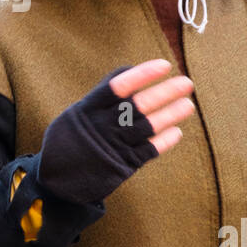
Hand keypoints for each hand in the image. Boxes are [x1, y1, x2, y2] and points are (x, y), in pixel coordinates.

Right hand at [37, 58, 195, 204]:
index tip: (164, 65)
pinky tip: (176, 132)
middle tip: (187, 83)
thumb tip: (129, 71)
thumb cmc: (70, 140)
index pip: (119, 86)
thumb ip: (100, 94)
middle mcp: (102, 126)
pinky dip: (163, 142)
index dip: (143, 74)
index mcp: (88, 109)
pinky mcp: (122, 165)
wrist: (57, 182)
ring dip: (170, 115)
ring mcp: (113, 146)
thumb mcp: (76, 114)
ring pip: (147, 127)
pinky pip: (147, 151)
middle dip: (165, 93)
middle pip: (138, 105)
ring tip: (188, 105)